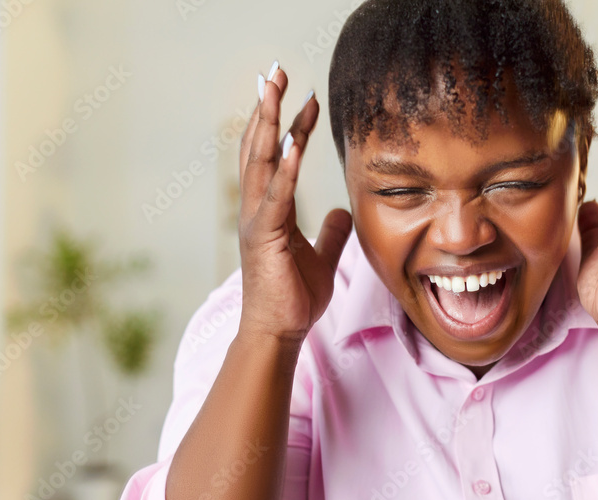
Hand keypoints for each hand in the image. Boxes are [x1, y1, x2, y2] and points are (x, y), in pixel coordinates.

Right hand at [237, 63, 352, 344]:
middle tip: (274, 71)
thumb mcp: (320, 258)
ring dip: (268, 124)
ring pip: (260, 162)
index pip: (276, 157)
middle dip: (267, 107)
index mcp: (268, 210)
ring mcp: (256, 221)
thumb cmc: (293, 298)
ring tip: (274, 90)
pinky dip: (283, 169)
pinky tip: (292, 144)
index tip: (301, 96)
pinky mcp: (263, 237)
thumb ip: (329, 233)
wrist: (279, 332)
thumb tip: (342, 213)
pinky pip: (275, 197)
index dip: (287, 125)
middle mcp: (256, 208)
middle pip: (259, 147)